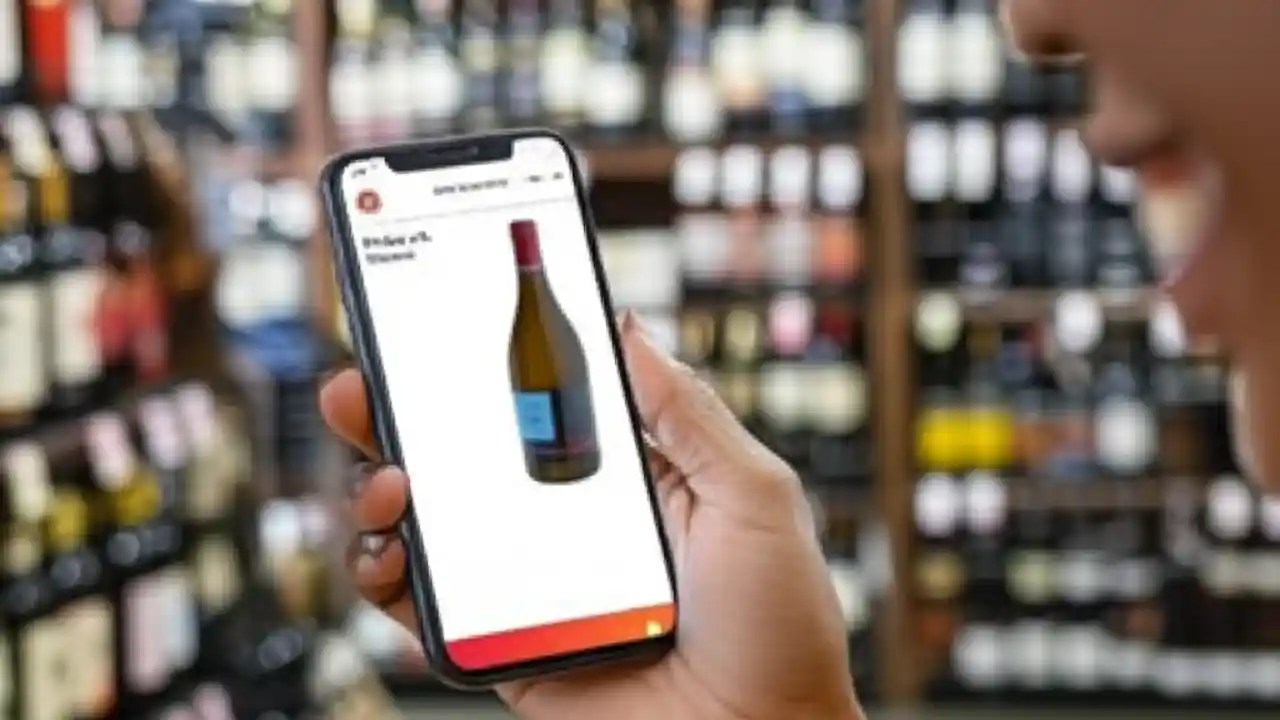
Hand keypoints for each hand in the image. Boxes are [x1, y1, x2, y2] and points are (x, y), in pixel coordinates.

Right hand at [320, 314, 863, 719]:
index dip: (485, 362)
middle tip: (362, 382)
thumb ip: (689, 413)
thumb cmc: (779, 626)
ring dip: (382, 487)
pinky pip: (421, 605)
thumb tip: (626, 325)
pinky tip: (390, 550)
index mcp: (624, 475)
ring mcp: (526, 581)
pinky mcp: (500, 642)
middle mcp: (564, 520)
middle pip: (464, 454)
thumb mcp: (754, 496)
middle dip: (400, 411)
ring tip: (392, 480)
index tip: (438, 316)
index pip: (539, 402)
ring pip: (428, 522)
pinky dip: (384, 574)